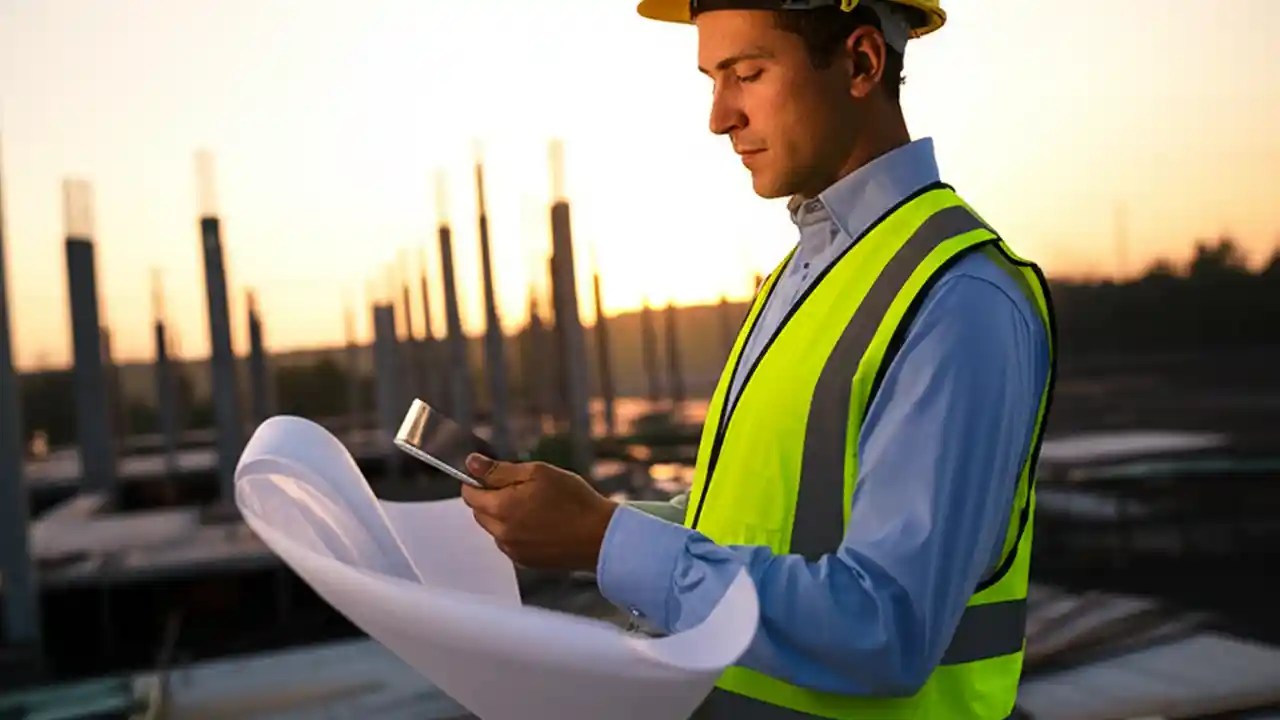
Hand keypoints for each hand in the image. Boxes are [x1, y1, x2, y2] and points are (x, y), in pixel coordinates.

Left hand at [460, 454, 617, 571]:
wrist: (600, 537)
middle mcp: (501, 533)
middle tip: (525, 489)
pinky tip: (542, 524)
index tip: (496, 475)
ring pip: (495, 528)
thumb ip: (499, 470)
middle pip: (480, 512)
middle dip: (493, 498)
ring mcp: (512, 550)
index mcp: (501, 508)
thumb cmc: (574, 501)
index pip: (469, 494)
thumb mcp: (537, 473)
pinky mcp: (525, 562)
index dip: (480, 481)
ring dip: (505, 516)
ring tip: (537, 507)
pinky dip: (518, 532)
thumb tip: (471, 464)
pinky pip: (510, 542)